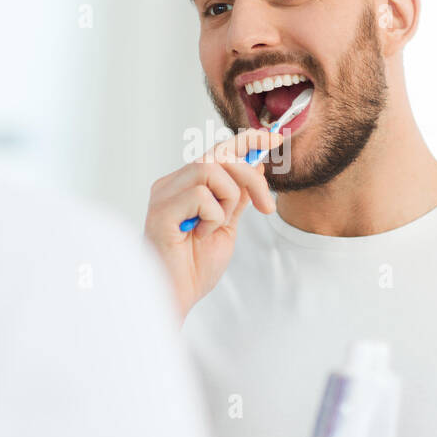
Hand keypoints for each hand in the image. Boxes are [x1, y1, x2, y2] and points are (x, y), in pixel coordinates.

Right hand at [144, 128, 281, 318]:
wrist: (175, 297)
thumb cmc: (193, 267)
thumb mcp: (226, 225)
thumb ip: (237, 197)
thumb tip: (255, 165)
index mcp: (185, 186)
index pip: (217, 150)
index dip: (247, 140)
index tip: (274, 139)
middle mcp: (172, 184)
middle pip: (218, 154)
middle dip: (250, 177)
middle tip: (266, 207)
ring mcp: (164, 195)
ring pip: (210, 169)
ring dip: (227, 199)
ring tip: (216, 225)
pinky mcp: (161, 210)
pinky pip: (201, 195)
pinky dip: (213, 217)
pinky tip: (199, 235)